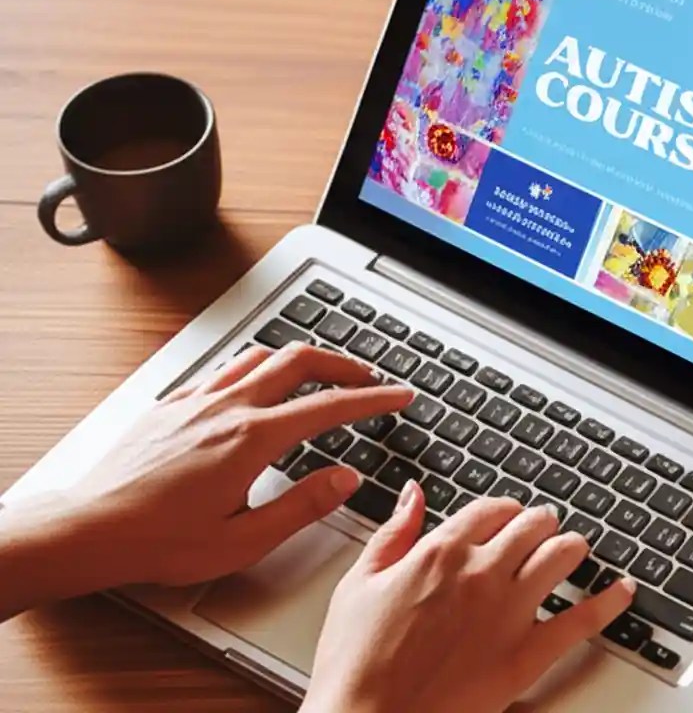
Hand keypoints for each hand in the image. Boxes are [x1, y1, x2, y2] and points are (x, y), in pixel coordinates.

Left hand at [7, 343, 412, 596]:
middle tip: (368, 377)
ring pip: (260, 356)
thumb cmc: (160, 540)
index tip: (398, 395)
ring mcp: (196, 401)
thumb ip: (303, 505)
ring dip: (299, 358)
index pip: (329, 407)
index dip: (372, 399)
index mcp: (252, 440)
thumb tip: (345, 478)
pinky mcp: (172, 404)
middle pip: (299, 361)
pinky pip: (224, 368)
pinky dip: (255, 366)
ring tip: (319, 373)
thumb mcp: (245, 539)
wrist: (90, 529)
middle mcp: (226, 409)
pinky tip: (256, 383)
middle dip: (343, 364)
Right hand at [302, 486, 635, 712]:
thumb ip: (393, 533)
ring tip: (574, 547)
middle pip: (532, 526)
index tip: (508, 514)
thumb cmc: (355, 662)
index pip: (491, 508)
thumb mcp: (359, 583)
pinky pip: (581, 620)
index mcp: (440, 551)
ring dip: (571, 546)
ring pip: (561, 557)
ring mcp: (508, 613)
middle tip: (543, 527)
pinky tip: (622, 590)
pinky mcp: (525, 656)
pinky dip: (608, 602)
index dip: (504, 508)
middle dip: (540, 522)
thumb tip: (413, 494)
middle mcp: (481, 573)